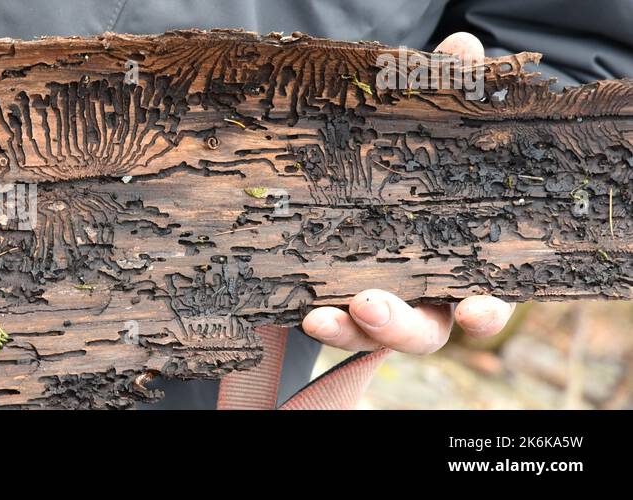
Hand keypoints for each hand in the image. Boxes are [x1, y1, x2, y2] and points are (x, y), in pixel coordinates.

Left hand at [300, 32, 514, 353]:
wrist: (351, 178)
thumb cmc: (411, 164)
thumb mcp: (426, 130)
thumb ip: (445, 98)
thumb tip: (460, 50)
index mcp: (462, 268)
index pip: (485, 303)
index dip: (483, 311)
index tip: (473, 308)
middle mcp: (422, 301)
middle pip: (421, 333)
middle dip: (397, 325)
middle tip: (369, 305)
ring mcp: (374, 310)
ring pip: (367, 338)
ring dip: (346, 331)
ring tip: (319, 316)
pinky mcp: (329, 305)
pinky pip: (324, 324)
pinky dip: (312, 321)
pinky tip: (297, 311)